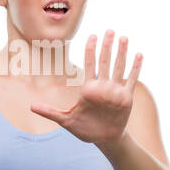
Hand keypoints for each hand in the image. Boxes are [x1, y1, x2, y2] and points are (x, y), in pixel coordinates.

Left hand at [31, 31, 141, 150]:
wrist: (104, 139)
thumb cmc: (85, 130)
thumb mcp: (66, 121)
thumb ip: (50, 113)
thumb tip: (31, 107)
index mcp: (88, 89)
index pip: (90, 65)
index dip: (91, 50)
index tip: (92, 36)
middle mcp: (103, 87)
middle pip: (105, 61)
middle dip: (107, 46)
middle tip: (110, 31)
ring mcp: (115, 91)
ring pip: (119, 67)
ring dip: (121, 53)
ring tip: (123, 38)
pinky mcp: (126, 98)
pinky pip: (131, 80)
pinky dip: (135, 68)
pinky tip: (138, 55)